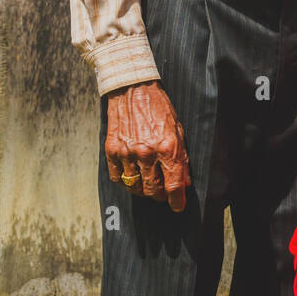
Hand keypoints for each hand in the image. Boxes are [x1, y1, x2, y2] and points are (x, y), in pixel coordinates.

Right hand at [104, 80, 190, 210]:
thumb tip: (184, 183)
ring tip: (148, 181)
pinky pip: (118, 178)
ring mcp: (127, 153)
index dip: (177, 201)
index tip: (178, 206)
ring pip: (135, 187)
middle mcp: (146, 153)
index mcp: (167, 147)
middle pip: (153, 191)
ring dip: (143, 189)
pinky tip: (132, 173)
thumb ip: (182, 159)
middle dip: (160, 195)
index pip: (173, 185)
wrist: (133, 89)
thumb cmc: (159, 108)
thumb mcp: (178, 131)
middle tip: (162, 191)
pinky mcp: (112, 150)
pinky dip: (126, 181)